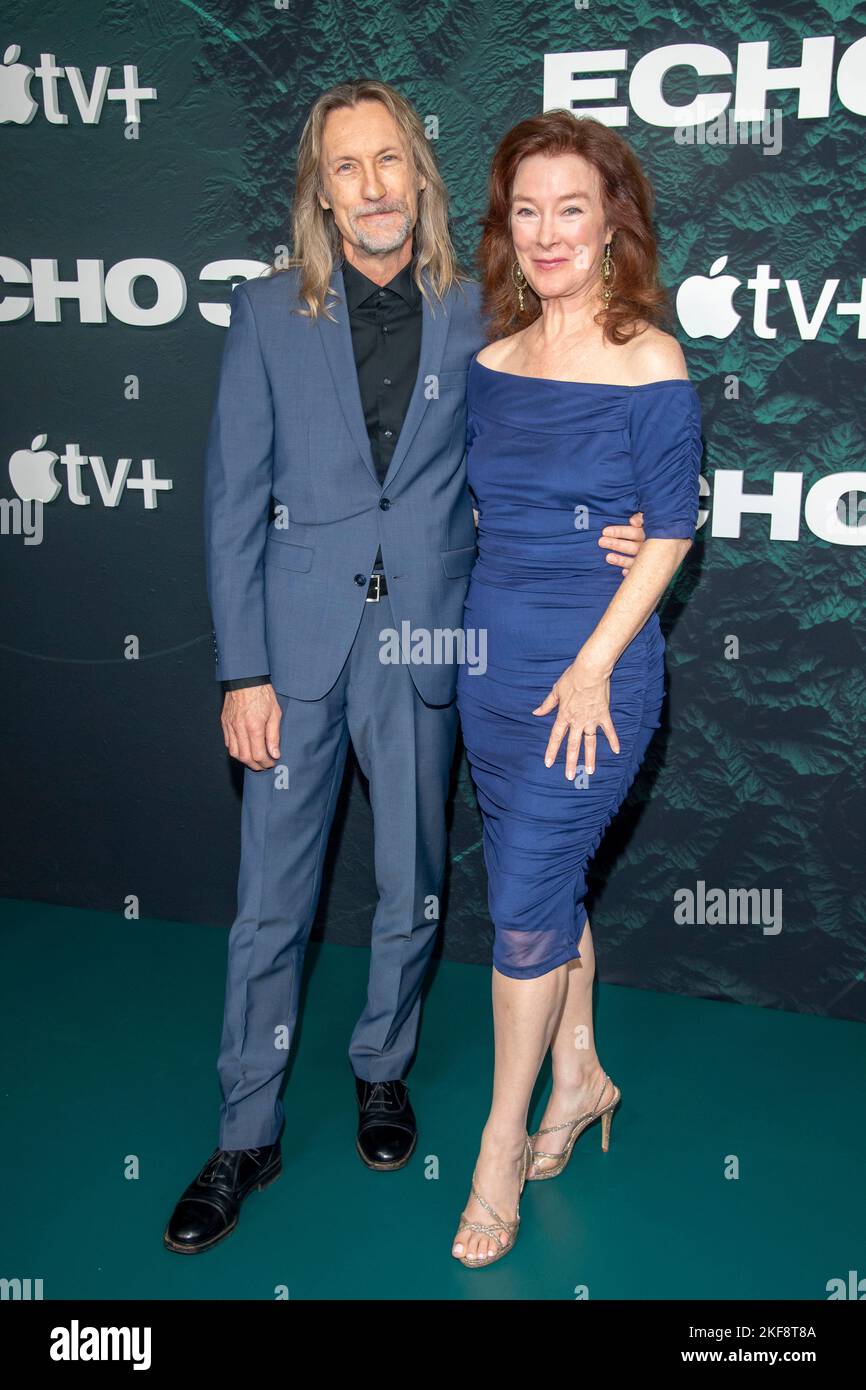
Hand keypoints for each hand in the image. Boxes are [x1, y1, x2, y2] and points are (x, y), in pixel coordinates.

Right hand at [221, 682, 281, 769]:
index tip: (271, 763)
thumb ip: (274, 736)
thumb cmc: (263, 694)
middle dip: (255, 765)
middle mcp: (240, 728)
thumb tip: (274, 754)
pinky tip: (244, 749)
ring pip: (234, 752)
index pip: (258, 754)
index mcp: (254, 726)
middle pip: (245, 757)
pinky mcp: (224, 722)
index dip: (265, 763)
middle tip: (264, 765)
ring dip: (245, 760)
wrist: (246, 679)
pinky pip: (228, 742)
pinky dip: (236, 750)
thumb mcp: (275, 714)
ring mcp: (230, 726)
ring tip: (255, 760)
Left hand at [532, 655, 619, 777]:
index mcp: (564, 715)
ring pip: (590, 743)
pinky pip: (609, 730)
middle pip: (573, 745)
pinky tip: (616, 751)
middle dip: (570, 762)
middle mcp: (577, 721)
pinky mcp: (603, 715)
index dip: (551, 750)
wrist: (590, 670)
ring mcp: (591, 720)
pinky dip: (613, 740)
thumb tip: (536, 713)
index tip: (548, 763)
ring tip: (590, 771)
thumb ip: (547, 704)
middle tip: (569, 776)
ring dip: (590, 758)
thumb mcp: (556, 691)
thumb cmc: (572, 678)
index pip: (556, 737)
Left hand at [598, 510, 645, 572]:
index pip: (634, 533)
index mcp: (649, 534)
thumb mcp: (648, 520)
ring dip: (621, 560)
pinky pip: (640, 572)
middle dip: (617, 544)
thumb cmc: (651, 529)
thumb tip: (633, 521)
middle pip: (633, 547)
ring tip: (608, 557)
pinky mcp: (651, 569)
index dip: (620, 532)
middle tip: (601, 542)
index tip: (604, 531)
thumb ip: (641, 518)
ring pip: (635, 560)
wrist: (668, 543)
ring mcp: (650, 560)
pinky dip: (632, 572)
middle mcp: (649, 547)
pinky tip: (624, 572)